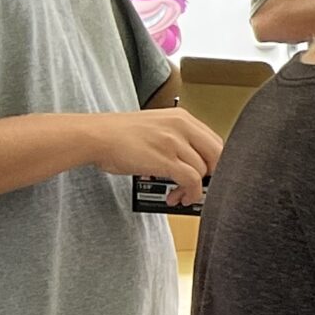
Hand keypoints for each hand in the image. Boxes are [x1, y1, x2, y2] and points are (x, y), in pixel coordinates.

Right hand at [88, 109, 224, 206]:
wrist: (95, 136)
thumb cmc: (119, 134)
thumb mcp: (156, 127)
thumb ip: (178, 139)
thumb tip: (194, 161)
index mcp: (182, 117)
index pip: (215, 141)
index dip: (215, 162)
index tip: (207, 174)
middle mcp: (181, 127)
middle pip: (218, 154)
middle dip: (212, 175)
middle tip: (199, 186)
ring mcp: (174, 142)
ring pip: (204, 170)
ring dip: (194, 189)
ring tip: (179, 195)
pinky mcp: (165, 159)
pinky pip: (191, 180)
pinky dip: (189, 193)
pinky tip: (177, 197)